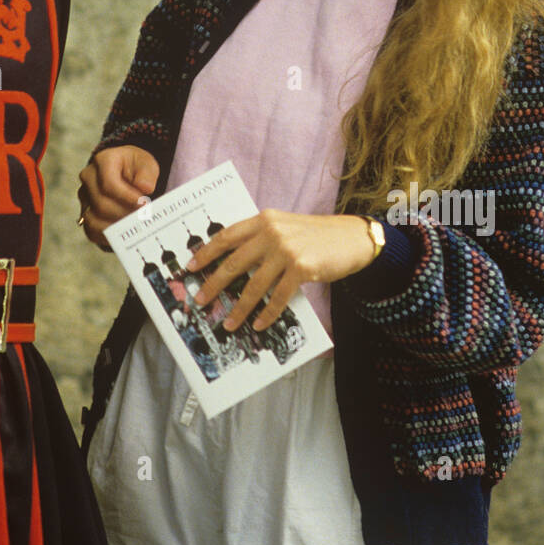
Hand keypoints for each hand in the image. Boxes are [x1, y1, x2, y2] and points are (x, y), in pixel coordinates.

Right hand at [78, 146, 159, 251]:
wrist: (127, 172)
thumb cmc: (136, 168)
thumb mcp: (146, 164)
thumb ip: (147, 174)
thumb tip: (144, 188)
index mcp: (103, 161)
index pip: (109, 183)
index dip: (126, 197)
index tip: (144, 204)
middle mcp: (89, 177)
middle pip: (102, 203)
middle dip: (124, 213)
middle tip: (143, 218)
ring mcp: (84, 196)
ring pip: (93, 219)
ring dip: (116, 226)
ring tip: (135, 226)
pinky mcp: (85, 212)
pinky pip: (91, 230)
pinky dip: (107, 235)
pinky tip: (124, 234)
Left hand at [188, 210, 375, 330]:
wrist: (352, 237)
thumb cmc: (317, 236)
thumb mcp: (285, 227)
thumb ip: (262, 238)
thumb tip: (234, 264)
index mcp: (264, 219)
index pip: (227, 235)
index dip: (207, 252)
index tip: (191, 266)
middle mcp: (272, 232)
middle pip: (234, 262)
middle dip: (214, 284)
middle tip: (201, 299)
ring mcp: (286, 250)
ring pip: (254, 285)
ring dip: (239, 308)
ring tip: (228, 323)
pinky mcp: (302, 268)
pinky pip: (277, 297)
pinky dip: (266, 314)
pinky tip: (259, 325)